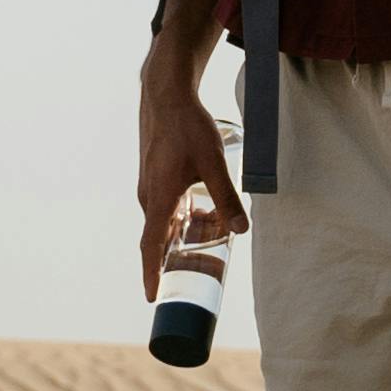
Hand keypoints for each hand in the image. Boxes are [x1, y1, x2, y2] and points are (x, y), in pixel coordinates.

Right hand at [135, 66, 249, 294]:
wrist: (166, 93)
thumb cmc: (187, 126)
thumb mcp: (214, 163)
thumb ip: (227, 197)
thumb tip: (241, 230)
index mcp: (158, 198)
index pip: (150, 246)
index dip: (151, 273)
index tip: (153, 297)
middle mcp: (149, 196)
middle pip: (160, 238)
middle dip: (176, 258)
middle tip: (198, 274)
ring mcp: (149, 185)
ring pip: (165, 220)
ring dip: (182, 234)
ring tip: (209, 238)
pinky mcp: (154, 175)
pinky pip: (166, 206)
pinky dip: (181, 216)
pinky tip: (201, 209)